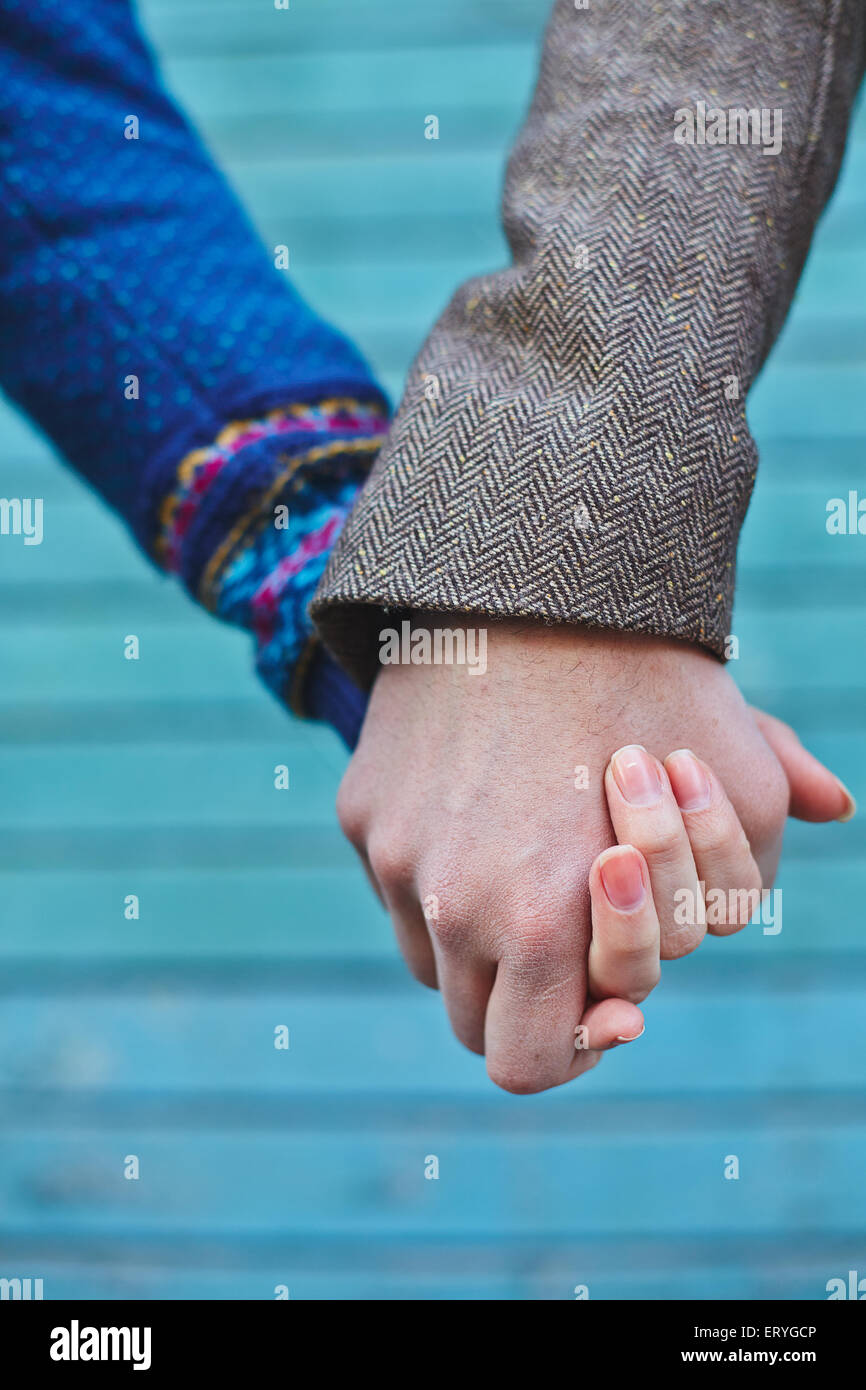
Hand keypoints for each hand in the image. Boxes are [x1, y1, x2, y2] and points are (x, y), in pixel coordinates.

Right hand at [336, 618, 852, 1092]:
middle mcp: (444, 904)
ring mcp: (391, 857)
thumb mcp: (738, 763)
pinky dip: (442, 872)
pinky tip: (488, 805)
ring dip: (485, 939)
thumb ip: (757, 855)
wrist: (524, 570)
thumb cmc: (643, 675)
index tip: (611, 1005)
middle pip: (474, 1022)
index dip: (574, 1045)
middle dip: (533, 994)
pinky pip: (397, 884)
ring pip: (432, 958)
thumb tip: (828, 819)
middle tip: (574, 933)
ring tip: (532, 856)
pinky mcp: (362, 811)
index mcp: (535, 922)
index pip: (530, 1063)